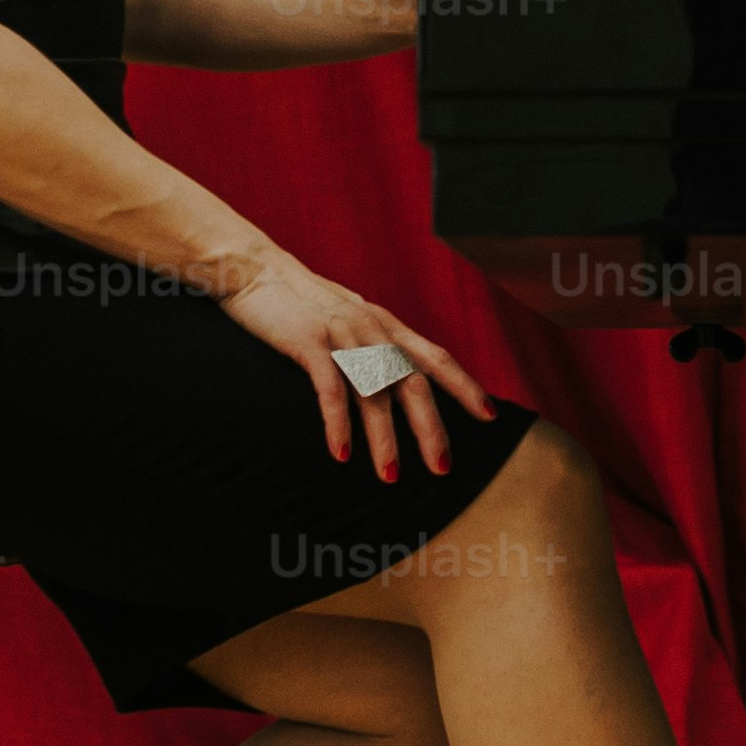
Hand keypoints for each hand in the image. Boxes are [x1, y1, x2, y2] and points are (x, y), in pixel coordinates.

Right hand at [216, 257, 493, 479]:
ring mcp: (342, 334)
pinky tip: (340, 453)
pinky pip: (330, 387)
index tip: (489, 416)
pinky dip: (337, 422)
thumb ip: (374, 344)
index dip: (465, 387)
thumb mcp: (349, 318)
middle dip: (431, 428)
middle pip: (413, 382)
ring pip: (373, 391)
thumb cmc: (301, 302)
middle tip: (442, 468)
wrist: (255, 269)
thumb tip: (396, 375)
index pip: (437, 357)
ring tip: (390, 476)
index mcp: (386, 325)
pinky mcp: (308, 341)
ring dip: (384, 438)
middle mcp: (373, 329)